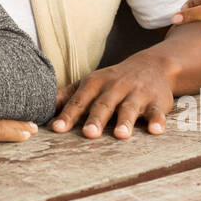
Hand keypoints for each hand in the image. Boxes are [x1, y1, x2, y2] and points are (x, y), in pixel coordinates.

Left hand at [50, 51, 174, 139]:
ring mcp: (137, 94)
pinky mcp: (156, 102)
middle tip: (88, 134)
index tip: (57, 128)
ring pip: (130, 108)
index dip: (68, 115)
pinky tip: (155, 130)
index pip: (79, 101)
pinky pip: (157, 112)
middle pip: (104, 105)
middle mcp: (115, 88)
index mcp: (95, 84)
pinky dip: (157, 121)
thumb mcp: (90, 82)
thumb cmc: (113, 80)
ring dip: (125, 121)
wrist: (151, 66)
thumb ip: (68, 95)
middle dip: (96, 119)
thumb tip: (44, 107)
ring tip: (120, 135)